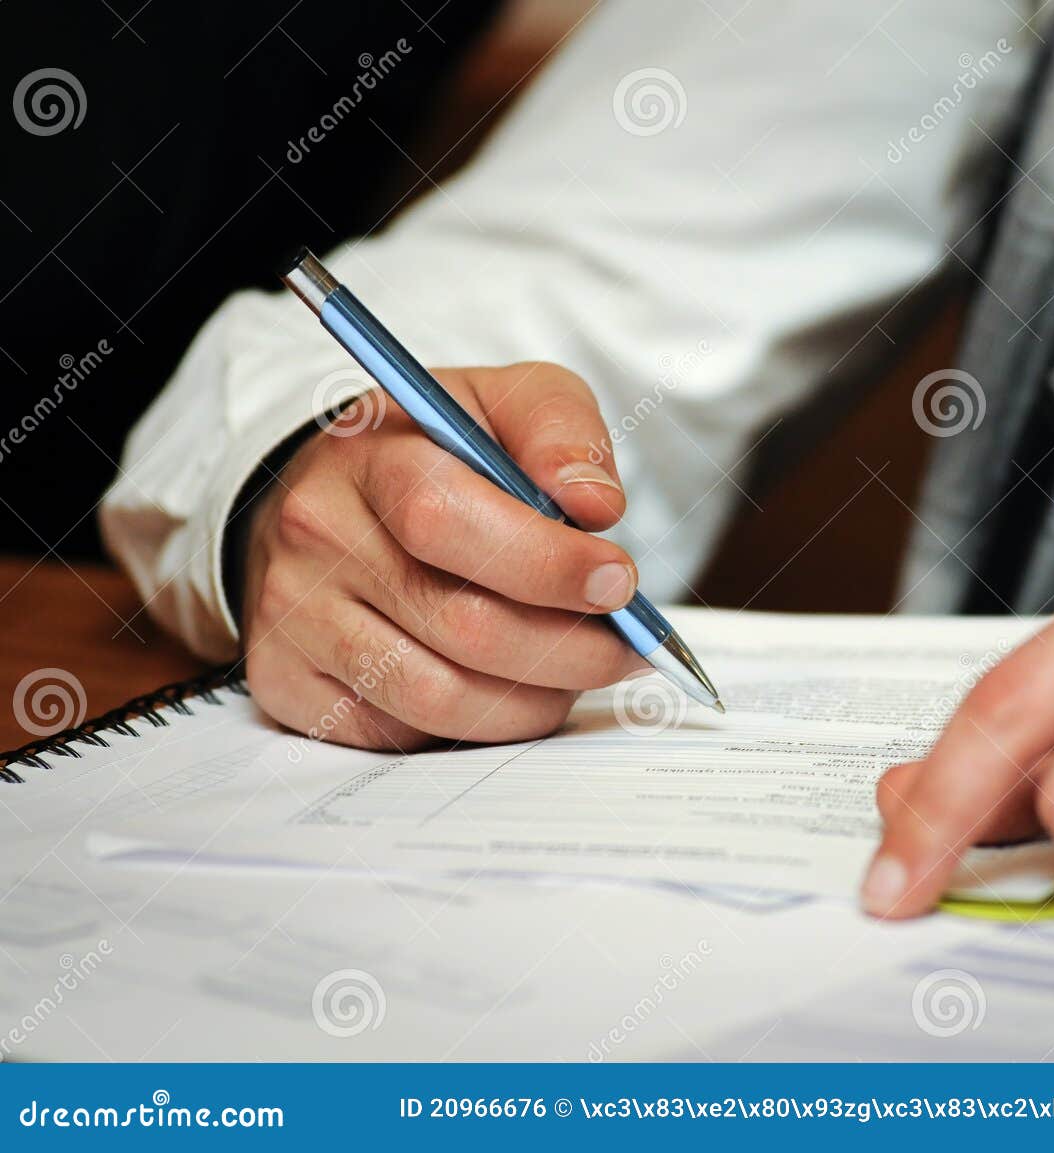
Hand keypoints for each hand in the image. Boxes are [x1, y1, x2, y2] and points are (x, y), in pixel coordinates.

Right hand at [240, 362, 644, 749]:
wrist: (323, 495)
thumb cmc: (431, 452)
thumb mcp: (501, 401)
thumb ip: (558, 430)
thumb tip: (596, 505)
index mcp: (368, 458)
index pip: (448, 521)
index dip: (548, 564)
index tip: (620, 583)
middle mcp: (319, 540)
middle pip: (460, 625)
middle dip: (568, 649)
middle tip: (625, 649)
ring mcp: (296, 619)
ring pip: (438, 697)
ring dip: (534, 698)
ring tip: (578, 672)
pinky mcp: (291, 684)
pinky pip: (406, 733)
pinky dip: (482, 725)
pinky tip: (515, 690)